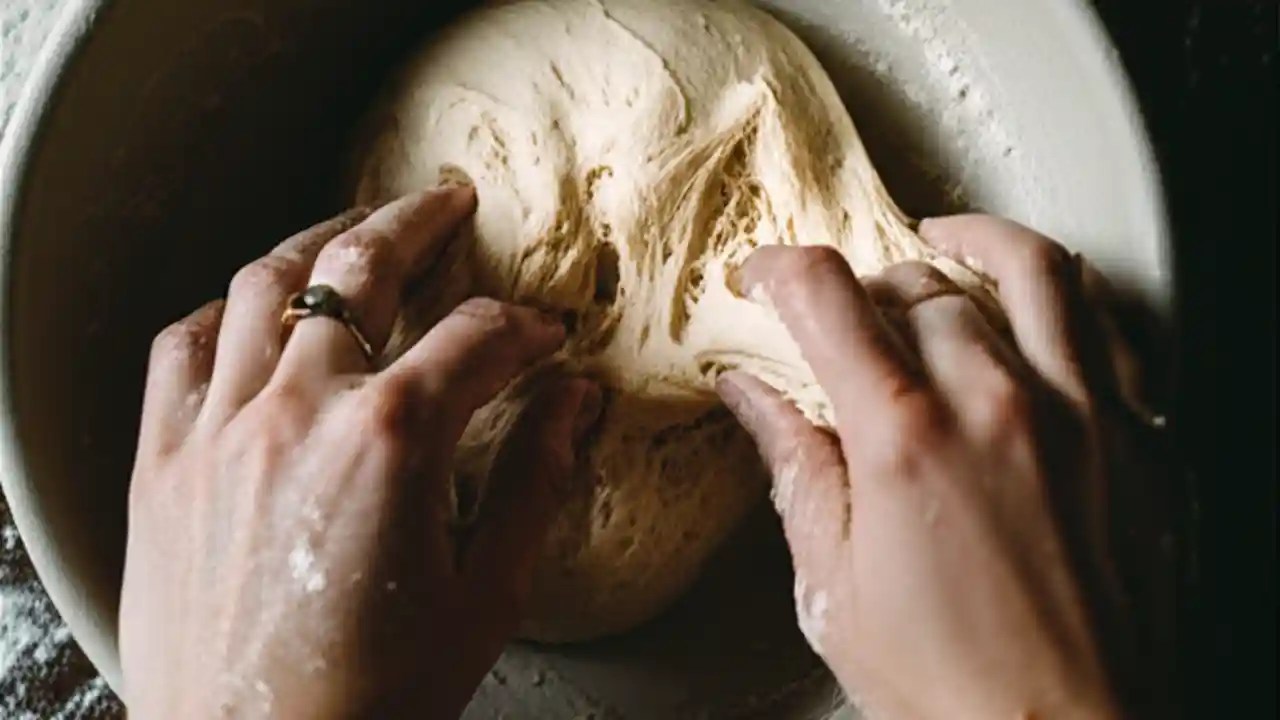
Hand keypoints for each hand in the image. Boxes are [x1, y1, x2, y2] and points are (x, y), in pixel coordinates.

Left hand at [120, 186, 600, 718]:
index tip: (546, 339)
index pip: (478, 338)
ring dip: (319, 242)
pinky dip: (222, 311)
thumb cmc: (376, 698)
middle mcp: (298, 412)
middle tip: (449, 203)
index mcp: (393, 443)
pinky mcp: (162, 462)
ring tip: (354, 229)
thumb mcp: (487, 595)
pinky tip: (251, 311)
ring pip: (263, 284)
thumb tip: (577, 403)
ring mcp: (218, 430)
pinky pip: (180, 348)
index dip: (525, 327)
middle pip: (362, 267)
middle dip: (418, 223)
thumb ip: (537, 482)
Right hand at [718, 216, 1174, 718]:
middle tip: (844, 314)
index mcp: (904, 438)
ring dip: (972, 246)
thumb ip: (794, 467)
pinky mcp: (1140, 440)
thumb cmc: (952, 686)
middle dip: (865, 283)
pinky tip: (1035, 312)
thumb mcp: (834, 584)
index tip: (763, 277)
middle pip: (919, 282)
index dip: (778, 268)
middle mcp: (997, 404)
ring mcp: (1082, 414)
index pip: (826, 296)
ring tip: (942, 248)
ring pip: (1028, 271)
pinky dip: (1060, 298)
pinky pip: (1104, 327)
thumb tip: (750, 397)